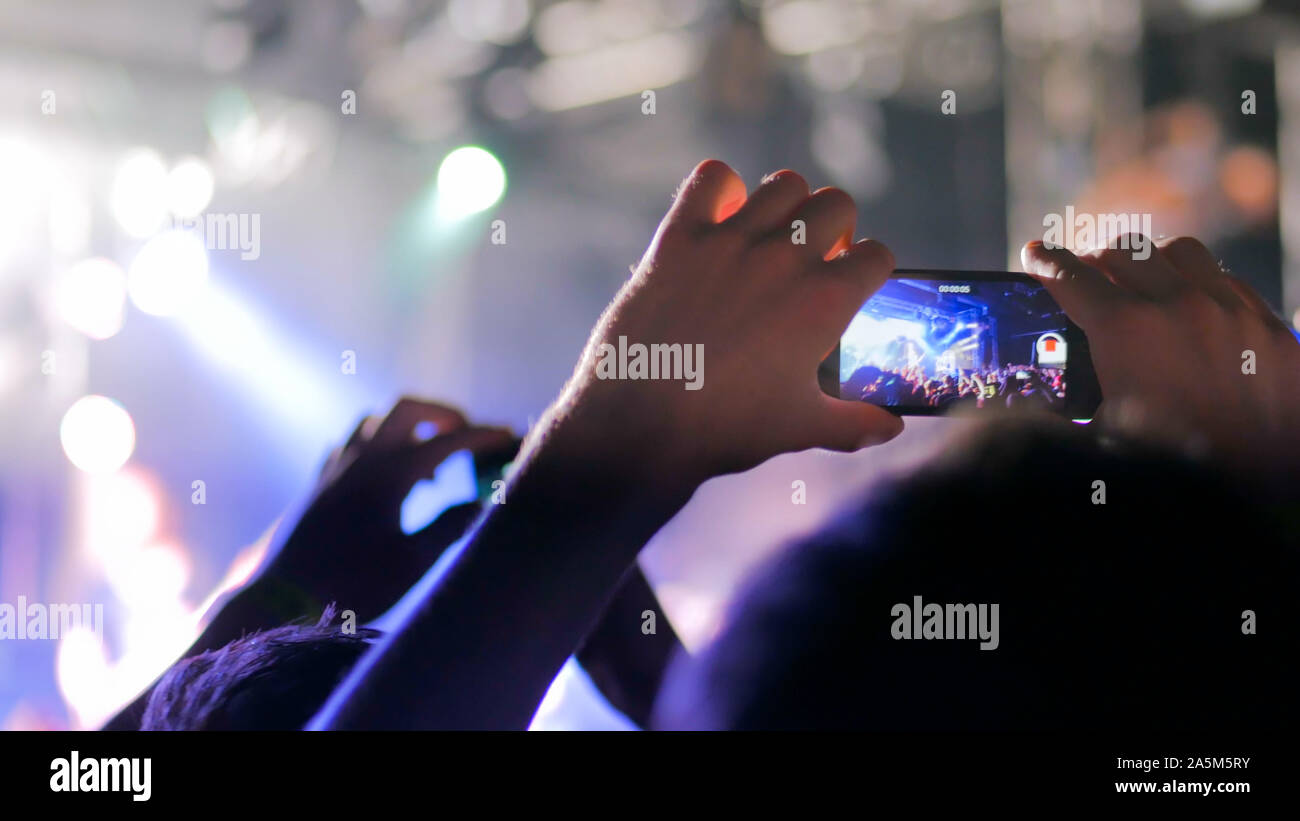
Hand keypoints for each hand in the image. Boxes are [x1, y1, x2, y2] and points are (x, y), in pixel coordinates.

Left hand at [257, 397, 514, 620]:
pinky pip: (351, 445)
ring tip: (429, 460)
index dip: (484, 436)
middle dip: (443, 415)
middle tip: (468, 436)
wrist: (281, 600)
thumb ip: (451, 526)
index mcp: (390, 473)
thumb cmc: (351, 585)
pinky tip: (386, 477)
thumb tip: (482, 500)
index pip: (449, 440)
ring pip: (375, 422)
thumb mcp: (413, 562)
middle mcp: (362, 458)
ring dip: (408, 428)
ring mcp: (336, 468)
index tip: (510, 437)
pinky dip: (379, 447)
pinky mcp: (318, 484)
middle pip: (407, 409)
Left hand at [530, 160, 902, 485]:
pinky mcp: (678, 238)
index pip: (876, 255)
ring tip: (773, 237)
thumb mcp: (801, 428)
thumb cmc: (724, 429)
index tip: (852, 286)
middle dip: (836, 228)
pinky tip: (720, 217)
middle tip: (814, 260)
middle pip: (837, 205)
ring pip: (784, 185)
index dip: (869, 271)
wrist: (639, 426)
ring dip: (788, 206)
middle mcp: (784, 259)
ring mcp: (729, 242)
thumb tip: (890, 428)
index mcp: (824, 301)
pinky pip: (710, 178)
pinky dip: (720, 188)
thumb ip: (855, 423)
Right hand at [1022, 236, 1299, 468]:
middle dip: (1096, 260)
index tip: (1036, 255)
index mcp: (1126, 331)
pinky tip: (1194, 309)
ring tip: (1141, 280)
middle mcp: (1178, 306)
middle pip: (1124, 252)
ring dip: (1151, 261)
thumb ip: (1066, 406)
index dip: (1045, 263)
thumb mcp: (1102, 436)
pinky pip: (1228, 281)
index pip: (1071, 277)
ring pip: (1180, 253)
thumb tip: (1034, 403)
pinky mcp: (1270, 327)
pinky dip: (1201, 285)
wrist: (1268, 488)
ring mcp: (1231, 310)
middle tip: (1085, 277)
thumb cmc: (1176, 468)